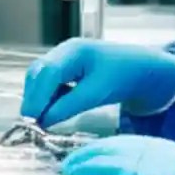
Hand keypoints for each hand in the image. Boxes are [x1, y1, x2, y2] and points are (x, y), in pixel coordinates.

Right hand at [20, 38, 174, 127]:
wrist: (143, 69)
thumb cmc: (124, 76)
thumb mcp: (97, 93)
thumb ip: (69, 106)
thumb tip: (43, 121)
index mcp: (74, 51)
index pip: (46, 73)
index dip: (36, 97)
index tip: (32, 120)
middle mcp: (64, 52)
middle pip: (37, 73)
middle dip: (33, 98)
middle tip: (31, 123)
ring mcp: (64, 59)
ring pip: (40, 79)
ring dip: (38, 99)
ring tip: (41, 121)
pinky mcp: (66, 70)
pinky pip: (49, 83)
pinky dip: (47, 98)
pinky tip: (53, 112)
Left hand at [61, 135, 174, 174]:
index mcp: (157, 147)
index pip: (123, 145)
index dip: (105, 149)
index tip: (92, 154)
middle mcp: (144, 146)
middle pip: (108, 144)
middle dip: (88, 152)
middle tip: (72, 159)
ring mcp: (137, 154)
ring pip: (100, 153)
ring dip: (81, 160)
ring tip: (68, 167)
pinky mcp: (130, 169)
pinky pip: (100, 166)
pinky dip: (84, 168)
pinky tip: (73, 172)